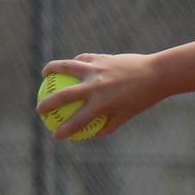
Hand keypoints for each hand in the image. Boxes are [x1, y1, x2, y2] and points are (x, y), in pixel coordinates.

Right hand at [35, 52, 165, 139]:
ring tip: (44, 74)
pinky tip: (69, 65)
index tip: (55, 136)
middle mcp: (96, 87)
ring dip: (52, 70)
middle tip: (39, 110)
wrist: (156, 74)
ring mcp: (97, 70)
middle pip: (64, 96)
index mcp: (103, 104)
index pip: (78, 121)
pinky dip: (74, 63)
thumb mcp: (126, 115)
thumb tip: (92, 134)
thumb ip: (107, 125)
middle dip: (48, 104)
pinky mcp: (101, 58)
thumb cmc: (142, 99)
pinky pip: (82, 60)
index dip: (65, 130)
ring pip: (66, 67)